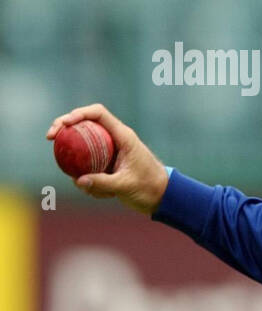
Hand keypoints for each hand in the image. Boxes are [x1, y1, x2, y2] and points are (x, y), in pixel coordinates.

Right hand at [46, 103, 169, 215]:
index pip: (98, 114)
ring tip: (90, 186)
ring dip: (78, 164)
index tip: (63, 124)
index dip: (78, 113)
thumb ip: (103, 183)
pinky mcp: (106, 164)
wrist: (162, 197)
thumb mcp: (126, 186)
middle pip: (85, 124)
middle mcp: (115, 140)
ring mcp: (109, 152)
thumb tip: (78, 180)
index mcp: (123, 136)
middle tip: (50, 138)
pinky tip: (103, 195)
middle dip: (65, 128)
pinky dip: (89, 181)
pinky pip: (88, 166)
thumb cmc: (149, 188)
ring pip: (83, 148)